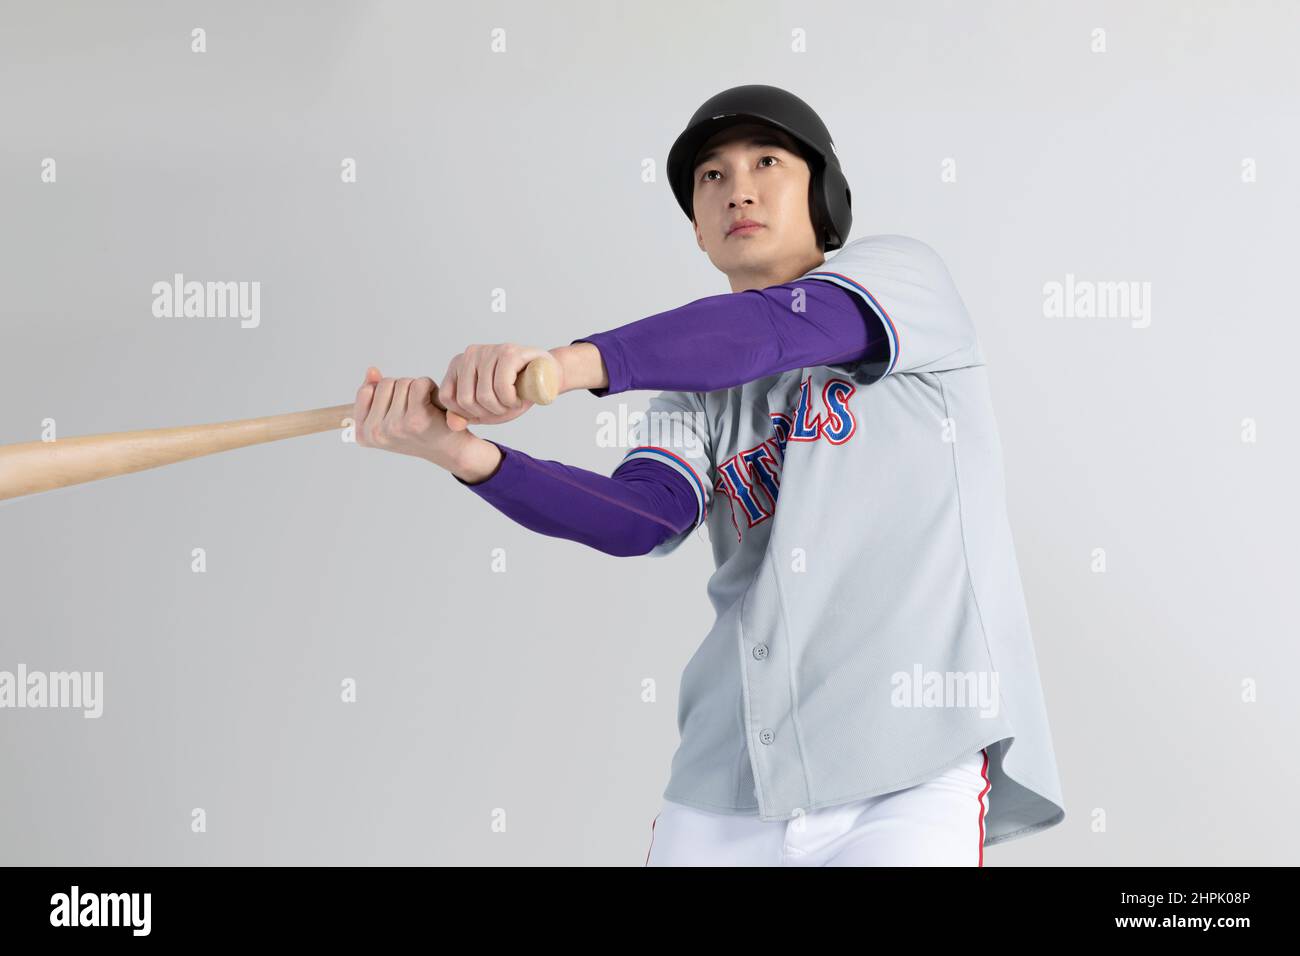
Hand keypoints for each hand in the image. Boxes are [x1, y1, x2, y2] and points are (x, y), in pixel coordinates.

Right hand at [352, 366, 466, 465]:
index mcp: (364, 434)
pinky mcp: (416, 419)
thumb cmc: (422, 433)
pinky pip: (419, 384)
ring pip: (403, 382)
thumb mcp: (391, 417)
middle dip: (403, 390)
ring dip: (417, 390)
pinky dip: (431, 388)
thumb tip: (371, 370)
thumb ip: (375, 393)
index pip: (366, 391)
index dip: (388, 394)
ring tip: (426, 410)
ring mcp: (394, 427)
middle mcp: (376, 433)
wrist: (452, 451)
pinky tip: (435, 405)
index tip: (400, 413)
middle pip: (385, 384)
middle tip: (416, 412)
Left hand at [437, 343, 553, 430]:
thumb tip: (453, 425)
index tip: (486, 410)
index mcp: (458, 365)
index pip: (448, 398)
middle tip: (503, 407)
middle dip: (487, 413)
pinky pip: (501, 387)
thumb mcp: (485, 410)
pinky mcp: (508, 352)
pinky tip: (519, 397)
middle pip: (465, 400)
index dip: (468, 413)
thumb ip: (465, 416)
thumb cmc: (515, 392)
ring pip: (484, 396)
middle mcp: (470, 354)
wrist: (548, 377)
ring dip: (502, 408)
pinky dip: (511, 400)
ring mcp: (488, 350)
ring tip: (512, 402)